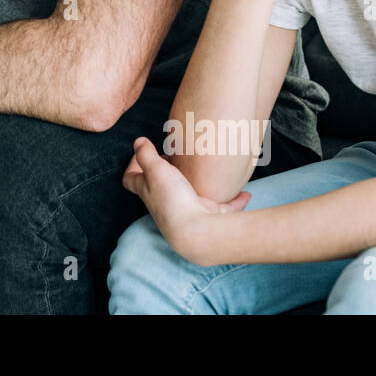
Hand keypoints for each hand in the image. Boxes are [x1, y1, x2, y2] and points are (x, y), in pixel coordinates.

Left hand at [122, 136, 249, 264]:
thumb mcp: (156, 171)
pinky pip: (224, 209)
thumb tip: (138, 142)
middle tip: (178, 155)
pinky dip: (234, 202)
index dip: (133, 166)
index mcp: (149, 192)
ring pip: (194, 197)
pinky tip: (244, 193)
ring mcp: (189, 212)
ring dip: (202, 186)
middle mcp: (167, 203)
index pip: (132, 180)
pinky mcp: (209, 219)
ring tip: (210, 170)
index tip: (143, 151)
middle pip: (164, 187)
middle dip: (170, 172)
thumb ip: (145, 155)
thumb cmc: (173, 201)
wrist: (197, 233)